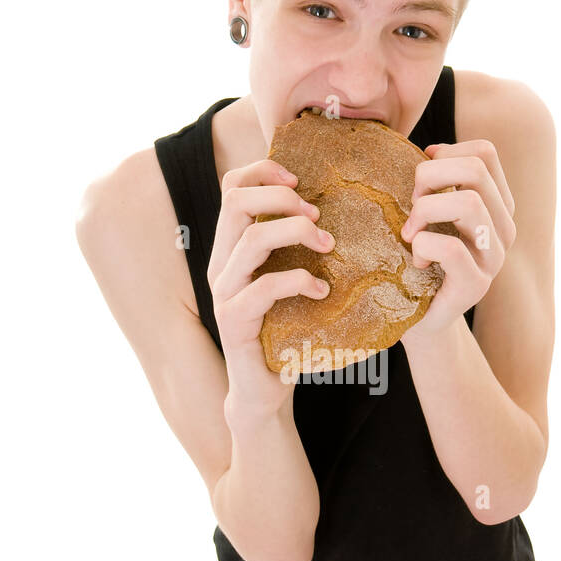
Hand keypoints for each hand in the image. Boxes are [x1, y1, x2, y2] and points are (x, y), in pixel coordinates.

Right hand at [207, 158, 335, 419]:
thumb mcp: (290, 280)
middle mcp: (221, 263)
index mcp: (231, 246)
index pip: (231, 186)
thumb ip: (298, 248)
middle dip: (282, 198)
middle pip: (235, 201)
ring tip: (327, 247)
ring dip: (296, 233)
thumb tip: (340, 208)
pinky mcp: (234, 321)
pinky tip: (321, 290)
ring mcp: (224, 292)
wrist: (263, 390)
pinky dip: (299, 281)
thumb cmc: (285, 331)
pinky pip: (265, 287)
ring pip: (252, 239)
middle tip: (317, 216)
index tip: (300, 182)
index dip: (264, 171)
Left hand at [399, 139, 516, 338]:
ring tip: (409, 233)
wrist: (421, 317)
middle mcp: (504, 228)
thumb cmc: (421, 258)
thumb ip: (438, 182)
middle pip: (475, 170)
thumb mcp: (431, 213)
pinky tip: (415, 260)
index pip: (485, 152)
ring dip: (423, 211)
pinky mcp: (476, 285)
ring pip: (468, 202)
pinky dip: (421, 246)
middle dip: (428, 178)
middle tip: (410, 206)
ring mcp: (494, 258)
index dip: (446, 155)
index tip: (422, 183)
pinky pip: (450, 248)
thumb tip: (432, 151)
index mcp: (497, 205)